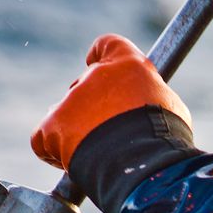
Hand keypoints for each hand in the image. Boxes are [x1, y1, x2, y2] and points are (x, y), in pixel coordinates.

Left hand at [31, 35, 191, 171]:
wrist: (144, 165)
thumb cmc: (165, 141)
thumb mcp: (169, 111)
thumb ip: (150, 102)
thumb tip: (147, 113)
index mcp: (127, 64)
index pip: (107, 47)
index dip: (101, 60)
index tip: (98, 69)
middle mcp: (94, 76)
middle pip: (85, 88)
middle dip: (92, 109)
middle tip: (108, 134)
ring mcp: (71, 101)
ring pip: (66, 115)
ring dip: (77, 132)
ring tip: (97, 155)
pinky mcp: (53, 127)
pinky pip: (44, 139)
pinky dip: (54, 151)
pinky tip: (73, 163)